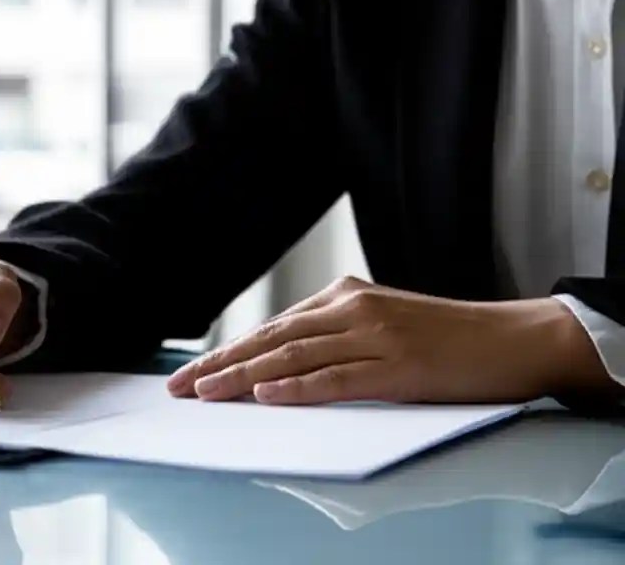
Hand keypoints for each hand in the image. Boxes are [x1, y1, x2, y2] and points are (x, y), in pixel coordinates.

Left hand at [167, 277, 606, 404]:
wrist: (512, 339)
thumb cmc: (445, 338)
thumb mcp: (381, 322)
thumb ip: (334, 333)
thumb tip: (280, 361)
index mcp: (344, 297)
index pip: (273, 328)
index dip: (229, 352)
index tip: (192, 372)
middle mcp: (352, 310)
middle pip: (272, 340)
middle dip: (222, 364)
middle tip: (181, 386)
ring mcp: (375, 337)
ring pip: (294, 358)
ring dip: (245, 377)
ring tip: (208, 392)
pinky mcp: (398, 367)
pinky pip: (337, 379)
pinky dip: (298, 388)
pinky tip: (268, 396)